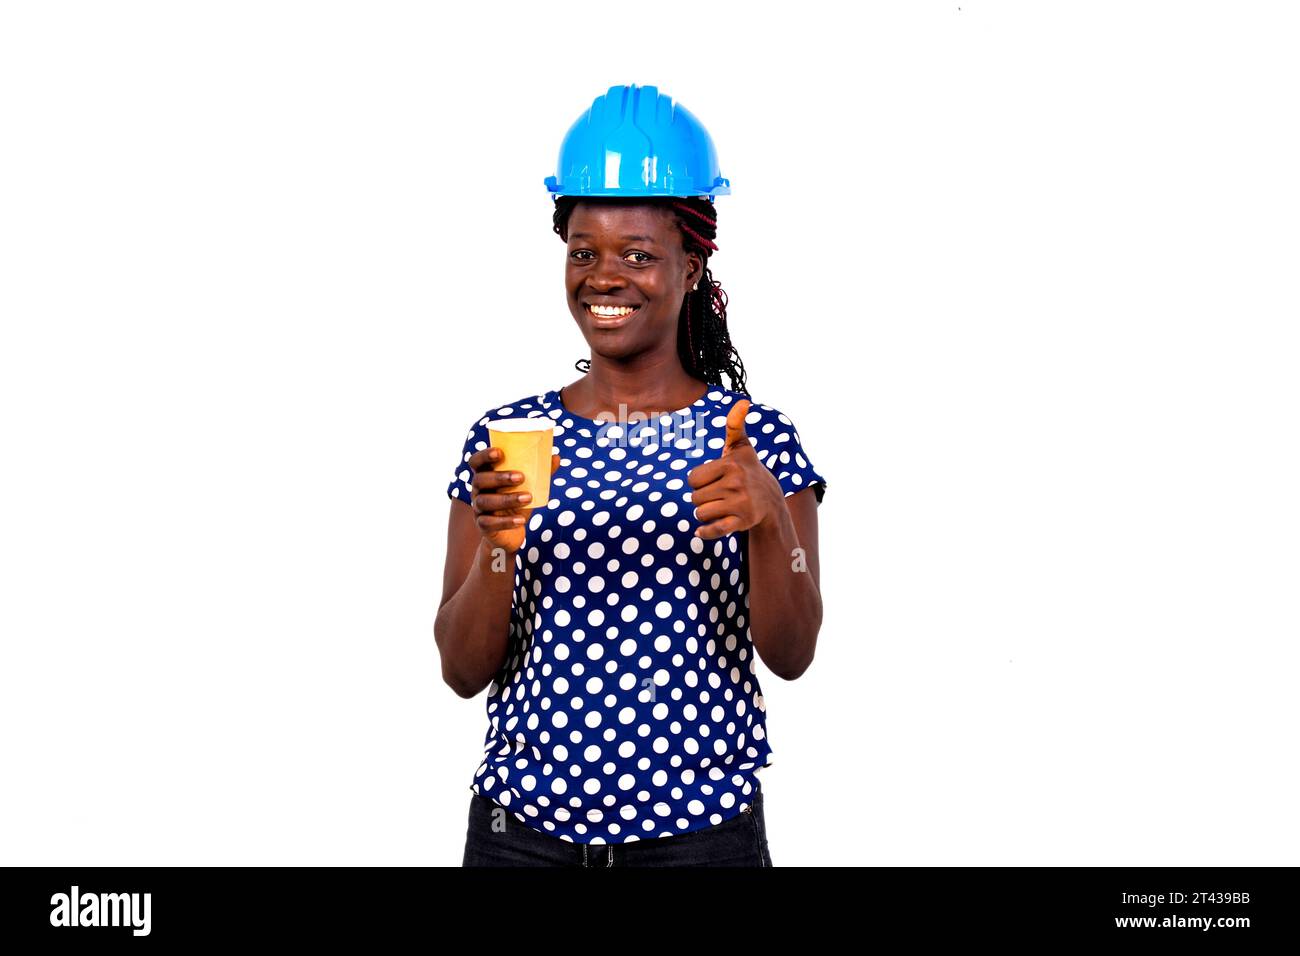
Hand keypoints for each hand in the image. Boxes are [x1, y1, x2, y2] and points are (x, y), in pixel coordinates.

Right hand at [468, 447, 560, 553]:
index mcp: (485, 476)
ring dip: (507, 499)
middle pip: (480, 480)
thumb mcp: (528, 488)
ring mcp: (478, 509)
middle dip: (499, 477)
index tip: (499, 452)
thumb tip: (556, 457)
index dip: (484, 455)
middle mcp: (477, 491)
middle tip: (521, 477)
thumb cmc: (517, 504)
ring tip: (528, 498)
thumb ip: (540, 472)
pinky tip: (521, 520)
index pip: (476, 462)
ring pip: (485, 501)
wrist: (511, 534)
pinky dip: (506, 521)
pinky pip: (489, 523)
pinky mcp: (483, 526)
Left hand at [686, 398, 783, 539]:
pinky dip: (706, 532)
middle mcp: (736, 483)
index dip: (699, 482)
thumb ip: (735, 426)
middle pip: (695, 497)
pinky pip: (714, 529)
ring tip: (720, 507)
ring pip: (701, 513)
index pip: (693, 478)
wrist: (771, 501)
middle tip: (719, 495)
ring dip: (705, 514)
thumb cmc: (748, 471)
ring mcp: (741, 504)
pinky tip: (703, 530)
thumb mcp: (741, 448)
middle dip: (702, 498)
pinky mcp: (742, 522)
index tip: (713, 480)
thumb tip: (743, 402)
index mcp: (731, 464)